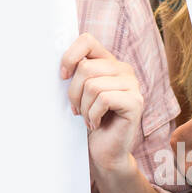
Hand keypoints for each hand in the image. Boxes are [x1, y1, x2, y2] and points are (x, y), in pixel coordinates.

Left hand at [60, 32, 144, 178]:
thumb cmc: (90, 121)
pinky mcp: (135, 102)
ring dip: (84, 106)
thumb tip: (56, 62)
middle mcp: (124, 70)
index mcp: (109, 62)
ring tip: (88, 117)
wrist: (105, 152)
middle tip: (76, 109)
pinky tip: (96, 123)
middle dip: (74, 93)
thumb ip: (76, 73)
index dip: (70, 56)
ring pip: (93, 85)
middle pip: (86, 68)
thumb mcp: (80, 93)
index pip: (87, 40)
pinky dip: (93, 114)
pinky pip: (104, 99)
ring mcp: (133, 85)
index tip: (62, 77)